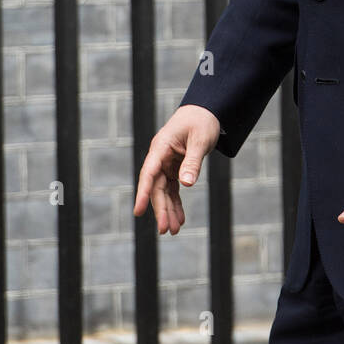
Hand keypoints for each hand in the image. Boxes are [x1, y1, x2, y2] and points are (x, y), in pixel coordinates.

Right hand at [133, 105, 220, 235]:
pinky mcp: (174, 168)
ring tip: (173, 231)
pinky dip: (176, 203)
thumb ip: (193, 162)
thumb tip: (186, 185)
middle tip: (165, 230)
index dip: (143, 193)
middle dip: (160, 209)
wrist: (205, 112)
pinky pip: (173, 189)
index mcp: (160, 147)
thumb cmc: (201, 122)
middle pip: (156, 187)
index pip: (149, 173)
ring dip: (168, 210)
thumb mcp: (200, 141)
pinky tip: (179, 219)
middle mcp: (159, 157)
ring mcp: (166, 164)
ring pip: (163, 191)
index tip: (138, 211)